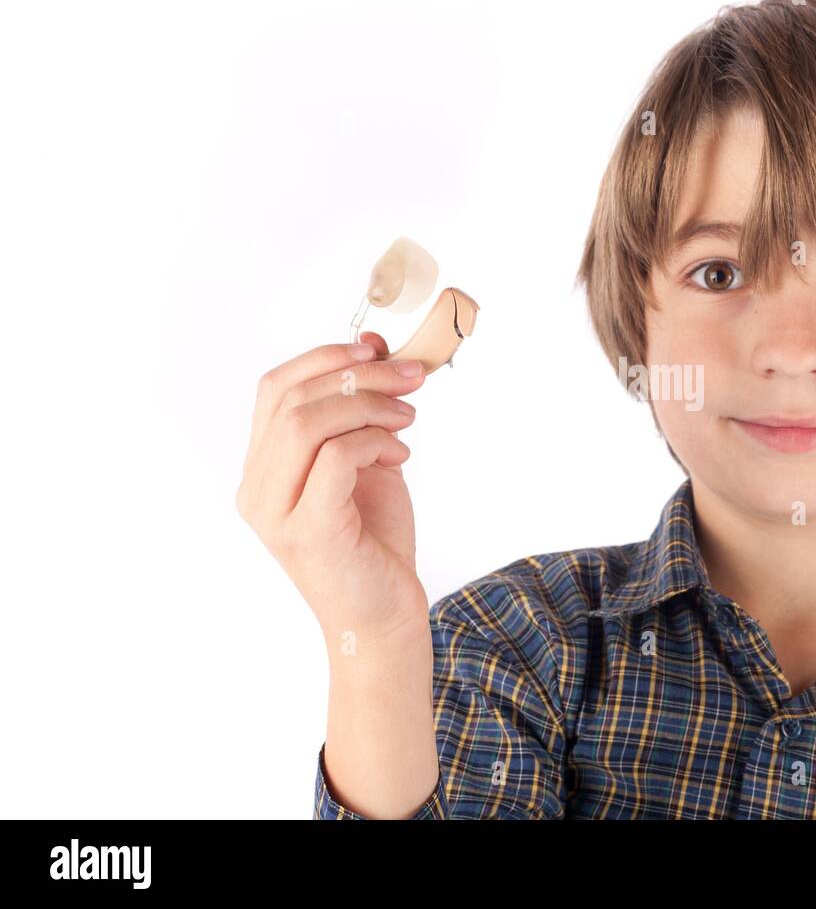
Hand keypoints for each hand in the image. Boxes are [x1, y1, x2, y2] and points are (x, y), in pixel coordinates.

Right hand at [237, 332, 430, 647]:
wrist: (384, 616)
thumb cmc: (374, 541)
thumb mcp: (367, 462)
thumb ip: (360, 413)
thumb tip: (373, 347)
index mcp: (263, 469)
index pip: (274, 389)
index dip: (324, 357)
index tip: (375, 350)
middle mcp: (258, 490)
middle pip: (291, 399)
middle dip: (358, 375)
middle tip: (411, 377)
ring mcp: (277, 513)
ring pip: (306, 423)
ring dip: (369, 405)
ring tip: (408, 417)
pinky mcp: (310, 531)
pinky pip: (335, 459)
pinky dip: (374, 442)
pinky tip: (399, 455)